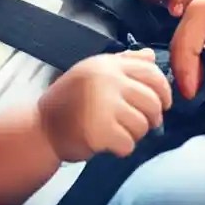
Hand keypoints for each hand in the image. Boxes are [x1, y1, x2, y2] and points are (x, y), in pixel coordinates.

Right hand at [37, 49, 173, 161]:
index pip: (151, 72)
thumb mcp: (93, 73)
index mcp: (106, 65)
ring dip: (134, 134)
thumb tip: (150, 56)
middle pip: (152, 101)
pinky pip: (129, 143)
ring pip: (143, 125)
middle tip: (141, 124)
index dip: (164, 90)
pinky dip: (122, 148)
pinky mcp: (99, 131)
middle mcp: (105, 81)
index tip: (163, 103)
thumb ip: (123, 63)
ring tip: (117, 132)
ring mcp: (102, 105)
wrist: (41, 129)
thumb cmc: (68, 103)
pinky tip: (108, 143)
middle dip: (152, 117)